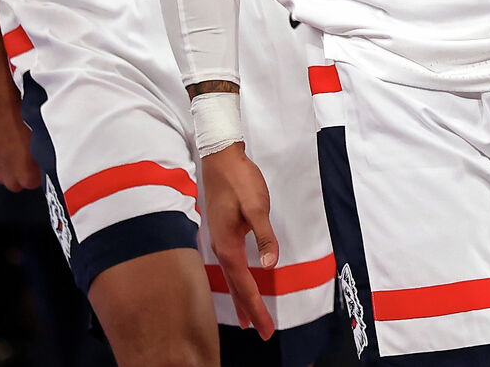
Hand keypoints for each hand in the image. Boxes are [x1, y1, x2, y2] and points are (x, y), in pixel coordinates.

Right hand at [0, 86, 39, 191]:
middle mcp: (12, 180)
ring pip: (6, 176)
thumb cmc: (20, 121)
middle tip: (23, 151)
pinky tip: (0, 144)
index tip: (36, 159)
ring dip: (8, 166)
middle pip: (20, 182)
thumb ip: (42, 158)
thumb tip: (45, 160)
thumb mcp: (40, 140)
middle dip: (22, 170)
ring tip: (11, 146)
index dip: (38, 169)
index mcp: (29, 177)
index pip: (38, 182)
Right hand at [201, 143, 277, 339]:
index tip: (265, 329)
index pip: (244, 285)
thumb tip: (269, 264)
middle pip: (235, 286)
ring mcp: (219, 239)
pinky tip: (240, 281)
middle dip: (249, 310)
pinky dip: (237, 281)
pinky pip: (230, 266)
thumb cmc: (239, 180)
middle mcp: (220, 246)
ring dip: (241, 298)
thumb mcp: (256, 206)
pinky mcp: (222, 232)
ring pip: (231, 277)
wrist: (220, 157)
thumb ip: (264, 235)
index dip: (256, 308)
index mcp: (228, 245)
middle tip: (261, 332)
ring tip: (248, 318)